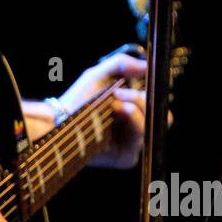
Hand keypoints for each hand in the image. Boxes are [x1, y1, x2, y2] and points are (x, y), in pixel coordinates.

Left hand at [58, 50, 148, 169]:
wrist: (60, 118)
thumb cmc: (78, 98)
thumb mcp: (99, 74)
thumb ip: (121, 64)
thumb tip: (146, 65)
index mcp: (134, 111)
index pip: (158, 106)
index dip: (155, 92)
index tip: (145, 78)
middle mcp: (135, 129)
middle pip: (161, 116)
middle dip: (143, 98)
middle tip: (121, 91)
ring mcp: (131, 144)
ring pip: (151, 124)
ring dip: (136, 106)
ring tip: (115, 100)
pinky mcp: (125, 156)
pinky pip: (140, 138)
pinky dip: (133, 120)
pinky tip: (117, 111)